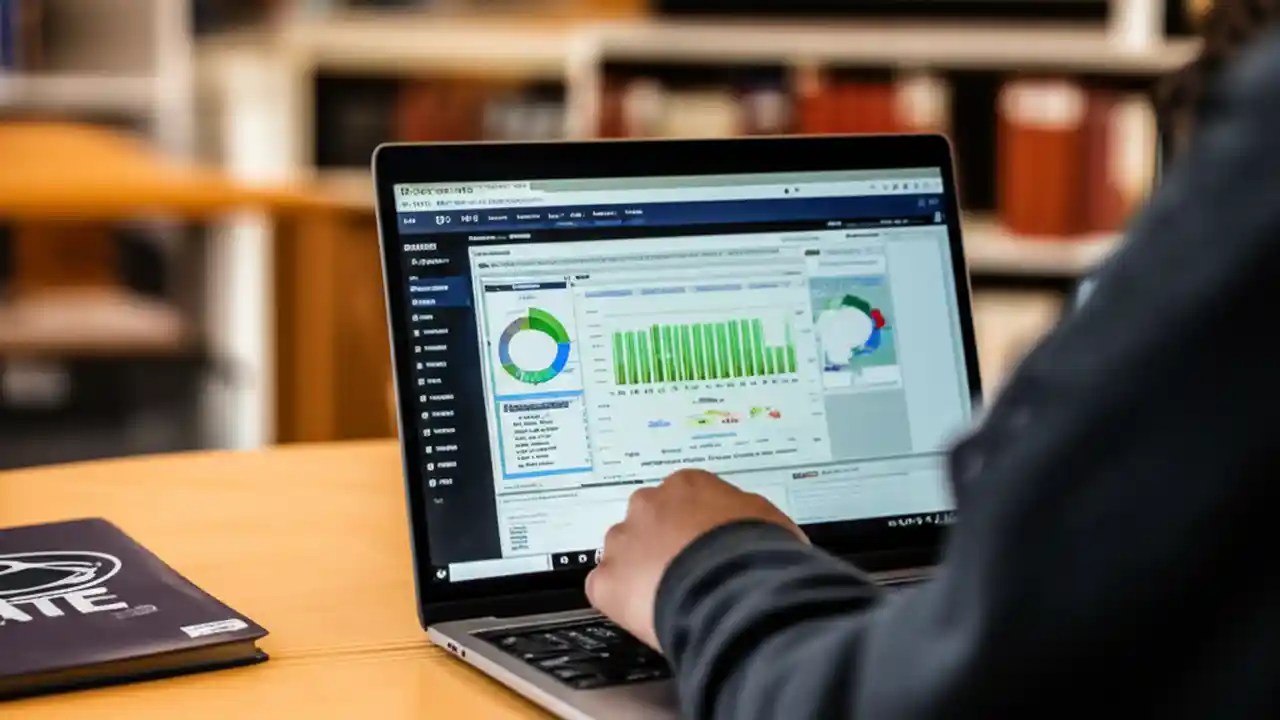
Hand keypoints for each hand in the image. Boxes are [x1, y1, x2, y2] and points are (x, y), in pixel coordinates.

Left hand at [586, 469, 805, 650]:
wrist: (734, 589)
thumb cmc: (757, 553)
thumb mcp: (766, 518)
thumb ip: (741, 514)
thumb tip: (741, 524)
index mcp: (687, 485)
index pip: (681, 499)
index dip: (692, 527)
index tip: (702, 546)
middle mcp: (648, 504)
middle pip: (646, 522)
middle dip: (661, 545)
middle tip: (684, 573)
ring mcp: (622, 541)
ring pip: (622, 554)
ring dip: (639, 572)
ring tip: (668, 598)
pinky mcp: (606, 581)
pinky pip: (605, 589)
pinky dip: (622, 603)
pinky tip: (648, 615)